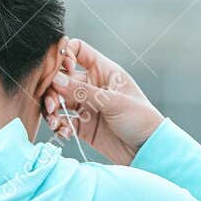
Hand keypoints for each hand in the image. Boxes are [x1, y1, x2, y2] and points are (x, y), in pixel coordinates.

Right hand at [43, 37, 162, 165]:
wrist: (149, 149)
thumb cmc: (141, 119)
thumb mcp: (113, 102)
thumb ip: (83, 91)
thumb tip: (55, 80)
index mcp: (103, 71)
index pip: (78, 50)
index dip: (65, 55)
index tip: (63, 70)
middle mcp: (92, 85)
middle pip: (61, 78)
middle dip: (52, 89)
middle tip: (51, 104)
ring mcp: (87, 105)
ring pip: (58, 101)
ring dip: (51, 109)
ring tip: (55, 120)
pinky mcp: (83, 126)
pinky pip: (63, 121)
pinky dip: (59, 126)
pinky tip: (64, 132)